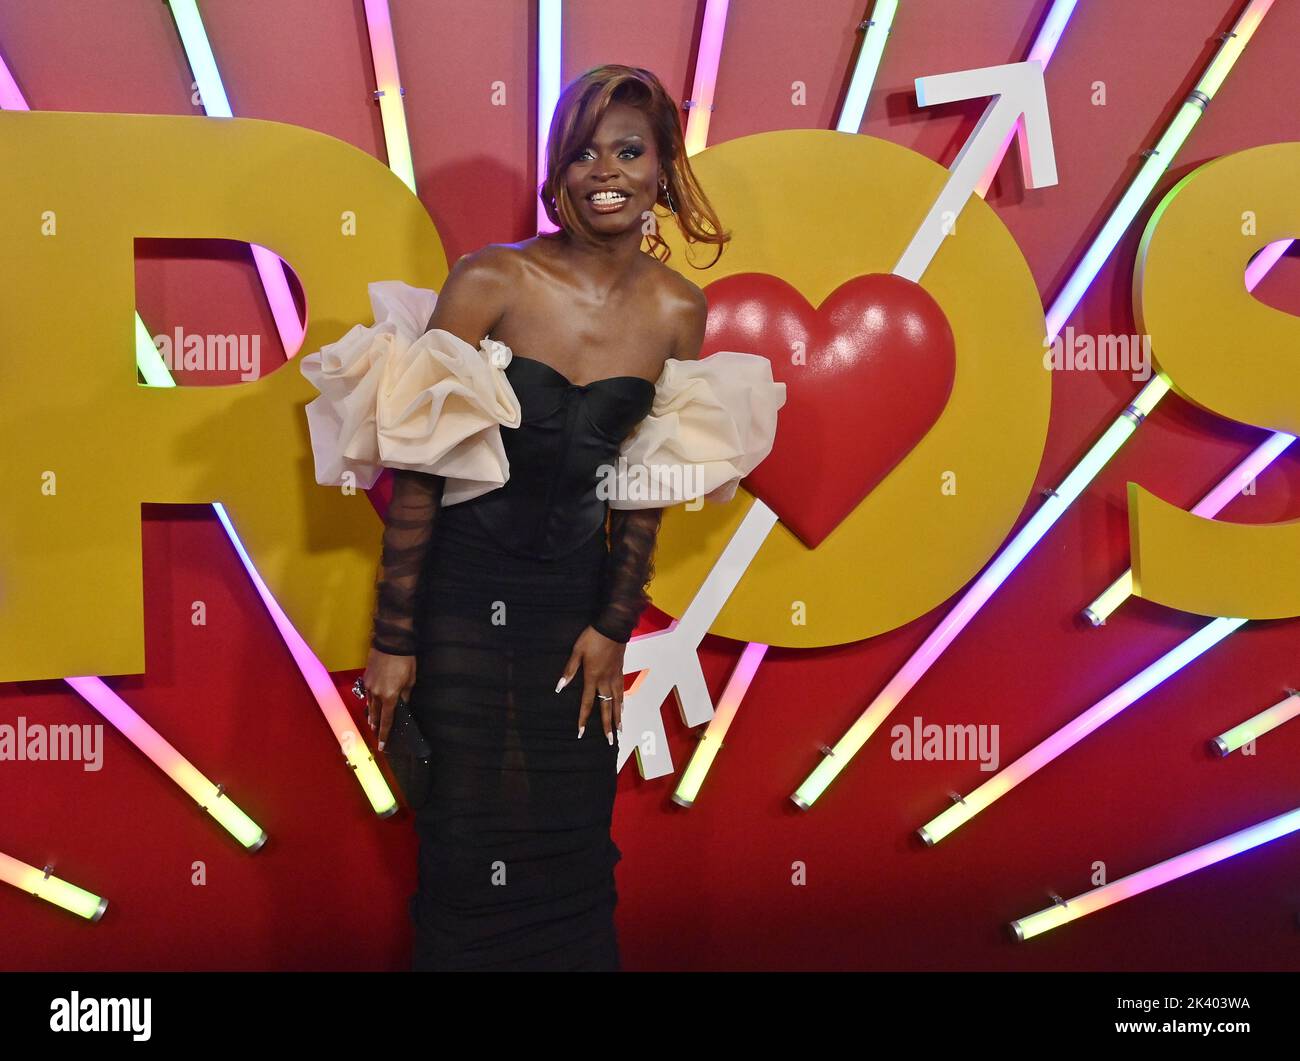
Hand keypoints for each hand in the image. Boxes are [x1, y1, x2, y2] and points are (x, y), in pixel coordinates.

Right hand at [360, 646, 415, 750]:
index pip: (387, 720)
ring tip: (372, 723)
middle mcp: (377, 694)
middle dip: (376, 725)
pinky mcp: (365, 678)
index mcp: (389, 696)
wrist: (391, 642)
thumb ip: (405, 696)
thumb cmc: (405, 661)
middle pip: (375, 714)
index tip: (382, 745)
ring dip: (371, 715)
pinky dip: (370, 701)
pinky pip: (368, 694)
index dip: (384, 733)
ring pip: (370, 705)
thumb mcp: (410, 680)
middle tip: (376, 734)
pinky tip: (371, 704)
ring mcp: (369, 686)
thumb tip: (401, 705)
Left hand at [557, 626, 623, 743]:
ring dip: (618, 717)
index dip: (583, 719)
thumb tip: (560, 686)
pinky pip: (621, 692)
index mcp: (592, 677)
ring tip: (619, 730)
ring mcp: (615, 677)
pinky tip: (622, 708)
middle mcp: (605, 681)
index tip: (581, 732)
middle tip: (609, 740)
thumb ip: (570, 670)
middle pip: (606, 707)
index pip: (587, 703)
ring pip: (617, 702)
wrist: (613, 627)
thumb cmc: (593, 638)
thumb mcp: (577, 651)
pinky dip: (622, 702)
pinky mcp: (621, 672)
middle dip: (607, 725)